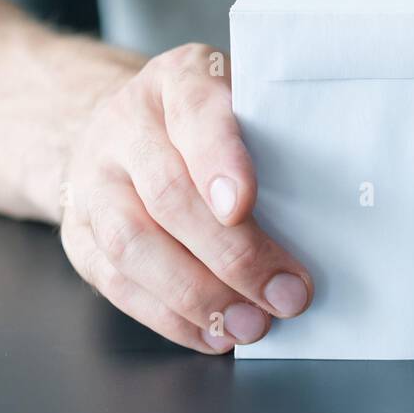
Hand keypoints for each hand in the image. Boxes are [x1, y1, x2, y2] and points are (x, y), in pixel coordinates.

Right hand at [59, 43, 311, 352]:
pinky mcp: (78, 231)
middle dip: (232, 253)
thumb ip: (278, 138)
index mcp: (180, 80)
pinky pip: (115, 281)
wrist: (120, 127)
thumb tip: (335, 212)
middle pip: (169, 194)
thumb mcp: (245, 103)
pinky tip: (214, 333)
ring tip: (251, 325)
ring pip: (133, 243)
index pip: (197, 112)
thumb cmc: (209, 122)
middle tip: (285, 293)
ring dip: (197, 295)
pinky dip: (168, 316)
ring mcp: (94, 178)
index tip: (245, 204)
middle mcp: (127, 124)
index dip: (219, 160)